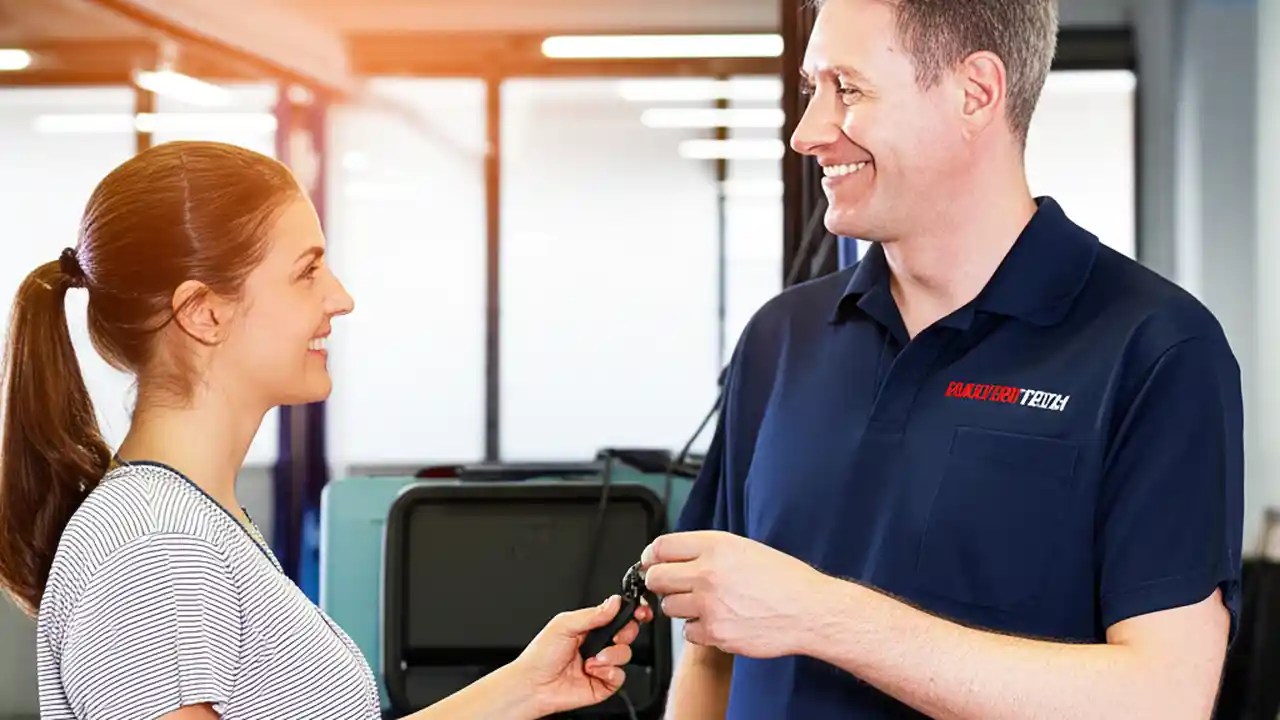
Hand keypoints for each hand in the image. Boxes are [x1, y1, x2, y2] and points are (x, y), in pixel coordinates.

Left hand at [509, 595, 653, 716]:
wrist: (533, 685)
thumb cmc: (540, 655)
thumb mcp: (564, 624)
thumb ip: (592, 614)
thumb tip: (614, 602)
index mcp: (590, 627)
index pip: (617, 616)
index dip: (632, 612)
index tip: (639, 611)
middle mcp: (598, 645)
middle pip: (628, 633)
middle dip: (625, 633)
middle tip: (613, 636)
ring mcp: (602, 664)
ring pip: (626, 654)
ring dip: (610, 656)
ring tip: (591, 660)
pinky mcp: (604, 683)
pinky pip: (621, 676)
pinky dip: (609, 673)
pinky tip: (593, 671)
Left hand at [641, 530, 827, 658]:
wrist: (809, 610)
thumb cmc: (783, 579)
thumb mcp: (744, 548)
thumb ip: (707, 550)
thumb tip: (674, 556)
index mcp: (715, 546)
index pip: (660, 547)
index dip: (652, 556)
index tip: (652, 562)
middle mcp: (708, 573)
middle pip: (655, 578)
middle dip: (660, 582)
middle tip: (673, 585)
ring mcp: (709, 605)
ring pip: (669, 607)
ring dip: (681, 606)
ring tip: (707, 603)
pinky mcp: (715, 633)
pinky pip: (687, 632)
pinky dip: (698, 629)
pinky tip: (719, 620)